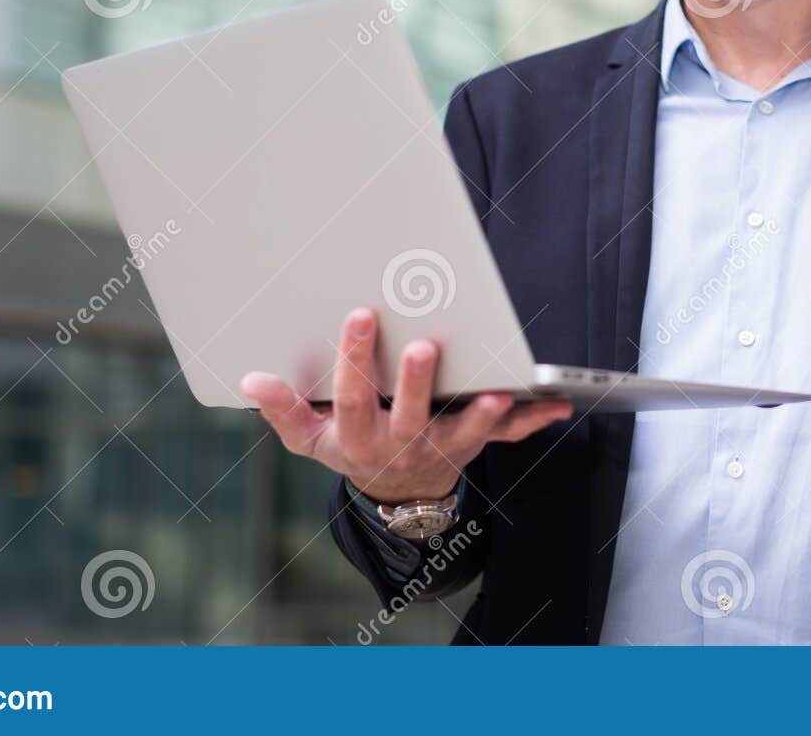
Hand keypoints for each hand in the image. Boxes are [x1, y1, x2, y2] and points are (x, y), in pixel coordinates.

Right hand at [239, 307, 572, 503]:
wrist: (393, 496)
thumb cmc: (350, 446)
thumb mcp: (311, 437)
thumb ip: (283, 409)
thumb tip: (252, 380)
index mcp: (359, 436)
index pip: (353, 396)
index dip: (356, 359)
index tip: (362, 315)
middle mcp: (401, 443)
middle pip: (409, 414)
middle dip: (417, 382)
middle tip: (426, 347)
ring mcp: (440, 448)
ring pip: (463, 434)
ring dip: (482, 415)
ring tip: (501, 395)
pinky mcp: (471, 446)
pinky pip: (504, 438)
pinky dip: (532, 422)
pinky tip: (558, 405)